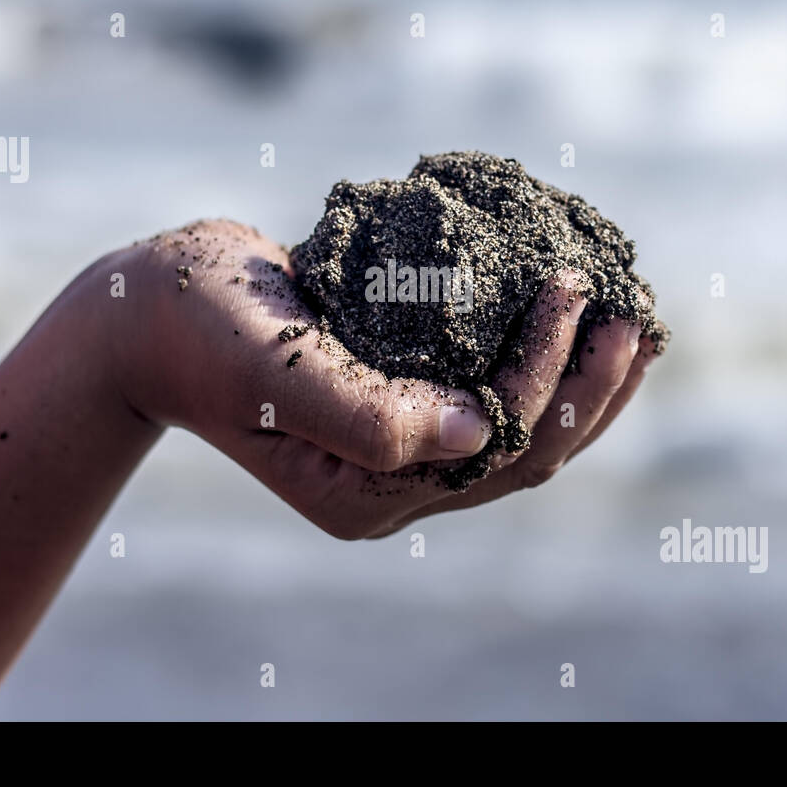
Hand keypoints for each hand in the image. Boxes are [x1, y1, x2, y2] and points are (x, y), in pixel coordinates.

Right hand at [104, 219, 658, 538]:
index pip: (493, 447)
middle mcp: (391, 480)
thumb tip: (482, 426)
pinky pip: (485, 384)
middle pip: (523, 451)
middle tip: (639, 318)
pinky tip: (564, 309)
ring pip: (515, 426)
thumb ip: (370, 416)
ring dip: (577, 379)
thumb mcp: (274, 371)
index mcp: (367, 494)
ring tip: (630, 321)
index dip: (550, 376)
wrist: (148, 310)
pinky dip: (532, 353)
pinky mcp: (396, 395)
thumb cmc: (200, 332)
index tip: (578, 292)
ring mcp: (396, 440)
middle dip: (590, 388)